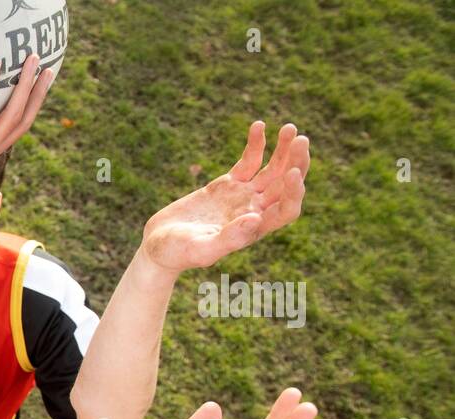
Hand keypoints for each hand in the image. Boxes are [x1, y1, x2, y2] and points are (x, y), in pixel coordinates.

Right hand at [141, 121, 309, 274]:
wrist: (157, 245)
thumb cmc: (177, 254)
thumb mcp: (201, 250)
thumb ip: (228, 239)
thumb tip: (256, 220)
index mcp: (254, 230)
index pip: (286, 210)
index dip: (295, 192)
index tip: (293, 172)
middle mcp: (254, 212)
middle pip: (286, 185)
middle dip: (296, 162)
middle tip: (301, 139)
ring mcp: (242, 197)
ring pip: (272, 170)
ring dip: (283, 150)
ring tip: (290, 128)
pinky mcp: (228, 185)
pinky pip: (249, 162)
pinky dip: (256, 145)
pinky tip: (259, 125)